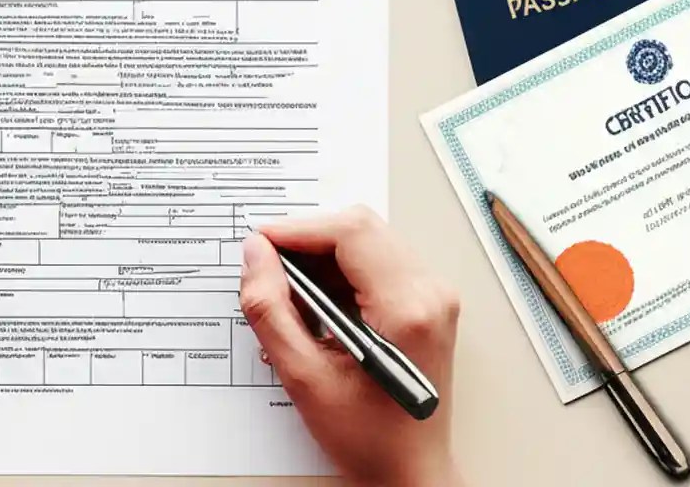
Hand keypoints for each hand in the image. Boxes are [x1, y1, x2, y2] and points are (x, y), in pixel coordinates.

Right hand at [239, 207, 463, 486]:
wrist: (410, 473)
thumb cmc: (370, 440)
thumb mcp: (304, 378)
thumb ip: (271, 310)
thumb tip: (255, 255)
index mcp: (408, 308)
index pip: (349, 232)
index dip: (297, 230)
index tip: (259, 245)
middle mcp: (430, 293)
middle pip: (360, 228)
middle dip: (308, 242)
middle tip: (269, 272)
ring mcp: (433, 295)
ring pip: (367, 241)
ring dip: (323, 259)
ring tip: (294, 303)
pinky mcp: (426, 301)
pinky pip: (377, 262)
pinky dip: (341, 274)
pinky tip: (320, 310)